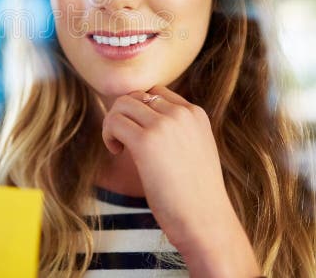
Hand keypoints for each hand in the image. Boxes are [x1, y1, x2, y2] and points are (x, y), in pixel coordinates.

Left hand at [101, 85, 260, 276]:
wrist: (206, 222)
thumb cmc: (197, 196)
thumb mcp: (195, 150)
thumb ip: (177, 131)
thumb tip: (143, 122)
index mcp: (195, 114)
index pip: (156, 92)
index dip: (139, 110)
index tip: (137, 133)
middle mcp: (181, 114)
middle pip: (136, 95)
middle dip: (123, 115)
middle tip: (123, 141)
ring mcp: (165, 125)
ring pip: (122, 104)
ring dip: (113, 123)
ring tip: (119, 147)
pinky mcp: (147, 141)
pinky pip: (114, 122)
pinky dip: (108, 135)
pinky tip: (117, 152)